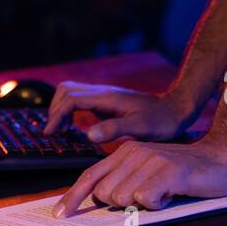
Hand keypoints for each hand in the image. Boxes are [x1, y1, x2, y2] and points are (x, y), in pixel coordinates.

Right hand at [44, 82, 191, 141]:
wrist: (175, 110)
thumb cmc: (161, 121)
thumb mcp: (140, 127)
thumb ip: (114, 129)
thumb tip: (87, 134)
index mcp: (107, 98)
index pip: (71, 99)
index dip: (56, 115)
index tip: (51, 133)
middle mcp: (102, 93)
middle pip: (66, 90)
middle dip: (54, 109)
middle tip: (54, 132)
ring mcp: (104, 96)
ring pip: (70, 92)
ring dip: (60, 108)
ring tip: (60, 130)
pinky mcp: (106, 102)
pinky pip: (80, 100)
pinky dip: (69, 110)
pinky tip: (74, 127)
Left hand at [52, 138, 226, 217]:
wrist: (223, 159)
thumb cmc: (183, 172)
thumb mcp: (148, 171)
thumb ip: (124, 180)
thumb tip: (97, 199)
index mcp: (126, 152)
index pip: (91, 176)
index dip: (72, 197)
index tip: (59, 216)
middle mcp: (134, 152)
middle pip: (105, 193)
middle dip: (121, 203)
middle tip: (148, 195)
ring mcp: (151, 160)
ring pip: (123, 198)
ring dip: (143, 204)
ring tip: (163, 193)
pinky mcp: (168, 171)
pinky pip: (146, 200)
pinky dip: (158, 205)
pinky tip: (171, 195)